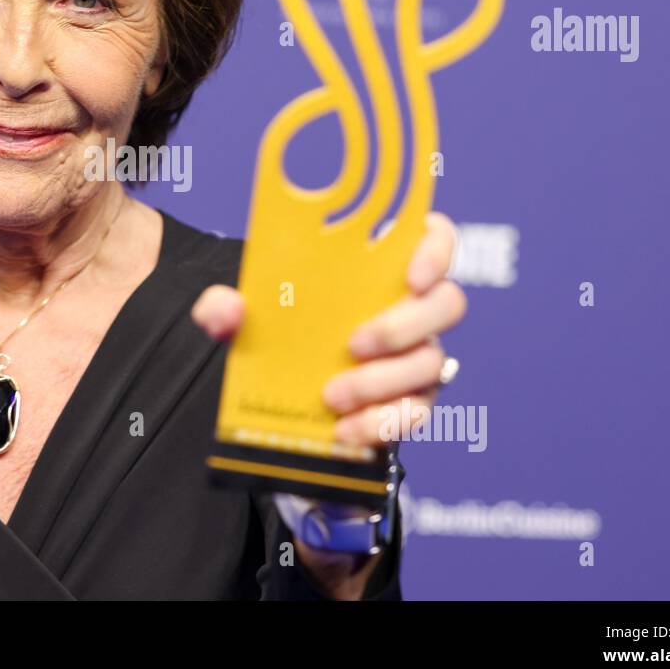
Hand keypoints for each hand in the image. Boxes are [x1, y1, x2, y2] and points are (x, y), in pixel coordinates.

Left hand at [191, 212, 467, 596]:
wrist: (270, 397)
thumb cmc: (272, 334)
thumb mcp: (238, 316)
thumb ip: (222, 306)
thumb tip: (226, 310)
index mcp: (380, 268)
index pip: (434, 237)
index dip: (436, 250)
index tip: (412, 276)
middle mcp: (412, 308)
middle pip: (447, 304)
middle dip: (403, 325)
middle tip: (353, 344)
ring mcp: (417, 355)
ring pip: (430, 362)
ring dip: (383, 382)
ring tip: (333, 396)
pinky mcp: (410, 401)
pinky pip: (416, 411)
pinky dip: (384, 422)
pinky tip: (347, 430)